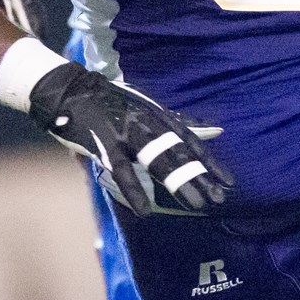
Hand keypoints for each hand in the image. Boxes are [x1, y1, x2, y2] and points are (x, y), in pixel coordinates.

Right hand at [26, 62, 232, 215]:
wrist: (71, 89)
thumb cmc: (111, 102)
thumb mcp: (147, 109)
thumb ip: (176, 123)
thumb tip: (213, 129)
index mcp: (157, 116)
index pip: (189, 140)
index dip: (209, 161)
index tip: (228, 181)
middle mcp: (148, 123)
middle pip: (179, 151)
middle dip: (201, 175)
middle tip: (220, 197)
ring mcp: (127, 133)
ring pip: (159, 160)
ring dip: (179, 182)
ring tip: (197, 204)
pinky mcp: (105, 144)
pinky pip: (123, 171)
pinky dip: (135, 190)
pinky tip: (146, 210)